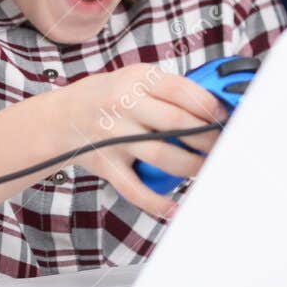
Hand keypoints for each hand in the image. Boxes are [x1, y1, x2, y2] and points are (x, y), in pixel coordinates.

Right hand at [42, 66, 227, 219]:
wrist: (62, 117)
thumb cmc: (108, 96)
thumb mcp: (134, 79)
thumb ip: (167, 89)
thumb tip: (214, 107)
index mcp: (135, 80)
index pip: (180, 90)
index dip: (208, 105)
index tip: (225, 116)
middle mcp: (123, 105)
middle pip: (176, 123)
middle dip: (207, 138)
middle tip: (223, 146)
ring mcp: (114, 136)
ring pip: (162, 156)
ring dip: (192, 166)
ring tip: (207, 168)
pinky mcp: (106, 164)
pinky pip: (134, 188)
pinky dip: (156, 202)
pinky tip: (175, 208)